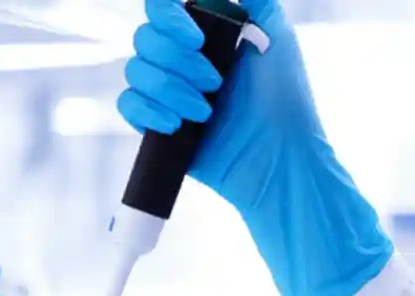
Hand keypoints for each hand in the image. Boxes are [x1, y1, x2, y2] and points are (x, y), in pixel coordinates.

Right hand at [119, 0, 393, 295]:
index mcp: (205, 32)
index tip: (198, 40)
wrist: (281, 160)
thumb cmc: (285, 99)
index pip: (161, 7)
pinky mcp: (159, 126)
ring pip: (136, 71)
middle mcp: (183, 59)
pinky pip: (128, 105)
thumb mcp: (276, 34)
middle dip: (178, 62)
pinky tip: (178, 126)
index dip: (169, 17)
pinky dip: (149, 112)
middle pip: (145, 38)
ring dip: (171, 90)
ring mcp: (168, 92)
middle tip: (217, 84)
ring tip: (206, 113)